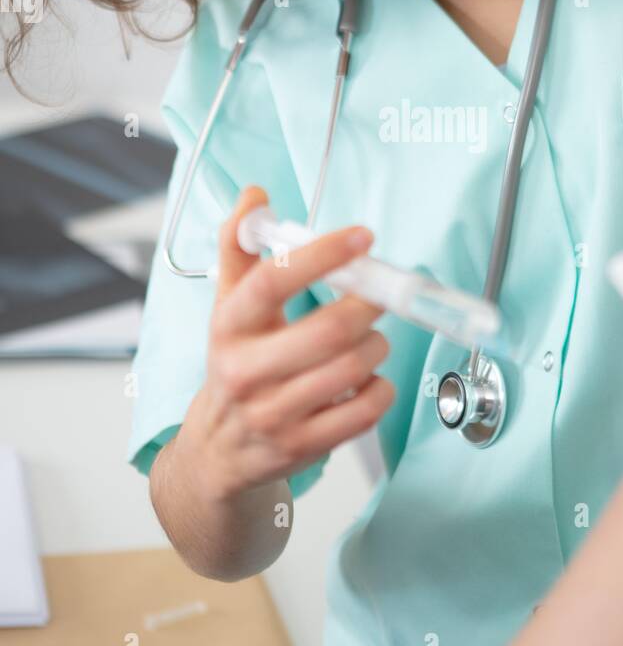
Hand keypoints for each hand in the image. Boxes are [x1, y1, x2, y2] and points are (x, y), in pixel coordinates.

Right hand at [192, 185, 394, 500]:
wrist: (217, 450)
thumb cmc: (234, 363)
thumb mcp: (228, 305)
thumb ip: (239, 245)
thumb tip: (255, 195)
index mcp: (227, 326)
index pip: (273, 280)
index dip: (323, 254)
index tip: (362, 236)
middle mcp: (245, 371)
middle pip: (329, 331)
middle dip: (370, 306)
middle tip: (381, 295)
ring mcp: (274, 414)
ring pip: (354, 368)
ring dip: (378, 344)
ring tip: (371, 338)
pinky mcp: (303, 447)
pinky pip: (366, 410)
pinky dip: (381, 387)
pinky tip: (368, 379)